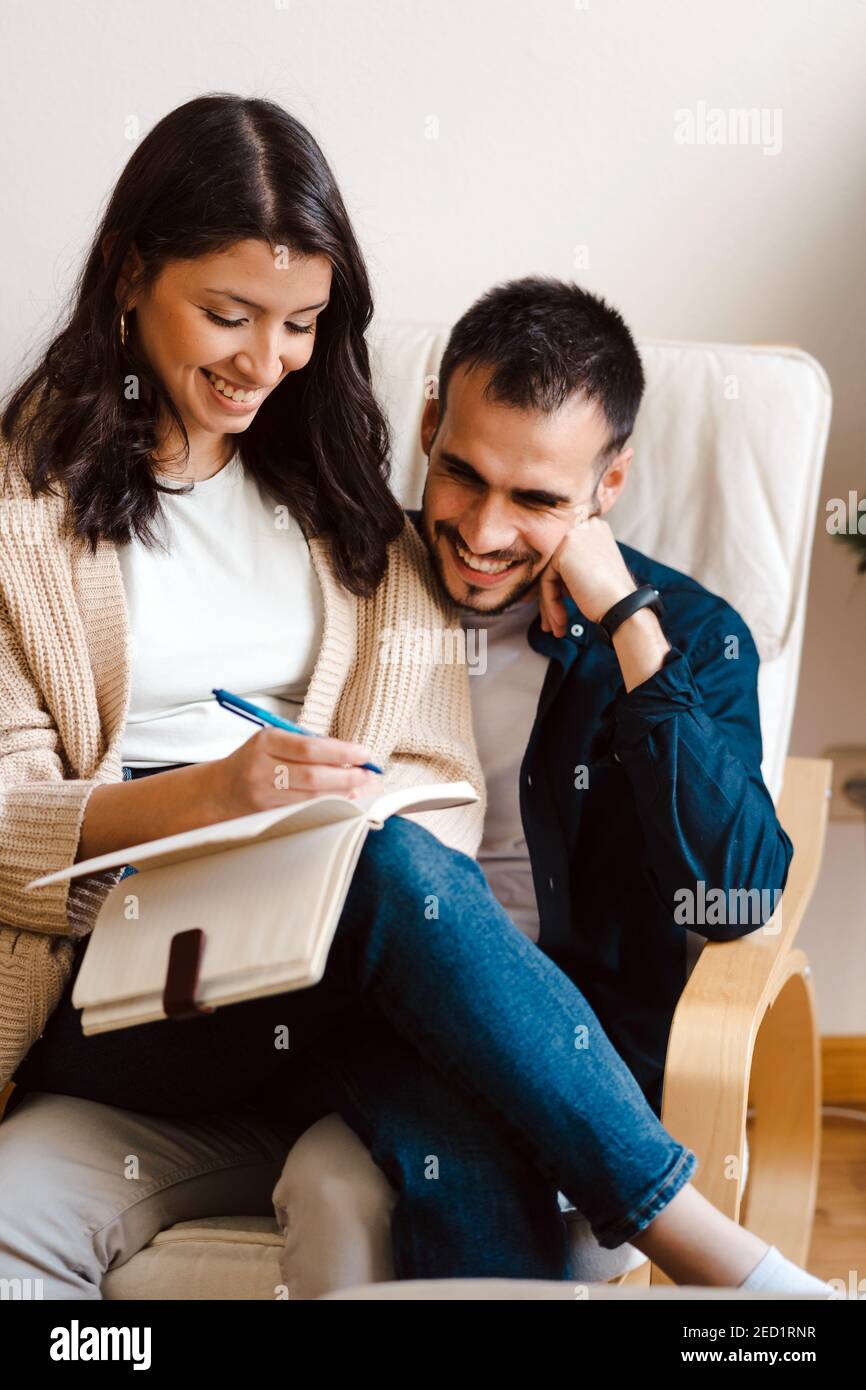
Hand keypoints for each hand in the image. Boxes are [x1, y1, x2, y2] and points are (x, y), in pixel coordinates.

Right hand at [208, 727, 381, 817]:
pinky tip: (343, 802)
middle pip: (313, 776)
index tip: (364, 754)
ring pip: (312, 798)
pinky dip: (328, 806)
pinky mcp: (267, 815)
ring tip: (362, 788)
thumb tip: (349, 754)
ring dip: (342, 794)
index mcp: (266, 742)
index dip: (341, 752)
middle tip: (368, 774)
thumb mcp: (273, 741)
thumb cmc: (253, 760)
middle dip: (347, 776)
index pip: (310, 748)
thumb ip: (306, 744)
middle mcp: (262, 769)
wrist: (217, 790)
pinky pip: (304, 811)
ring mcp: (264, 795)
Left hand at [539, 513, 636, 635]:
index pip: (569, 557)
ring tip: (556, 628)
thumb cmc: (614, 597)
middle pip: (558, 566)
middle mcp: (586, 528)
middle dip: (553, 597)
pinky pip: (547, 581)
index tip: (562, 608)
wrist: (624, 606)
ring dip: (551, 605)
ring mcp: (574, 538)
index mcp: (596, 529)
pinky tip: (560, 623)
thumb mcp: (596, 571)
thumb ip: (577, 566)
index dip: (563, 585)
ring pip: (551, 575)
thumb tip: (551, 578)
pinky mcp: (564, 553)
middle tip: (554, 623)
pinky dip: (551, 604)